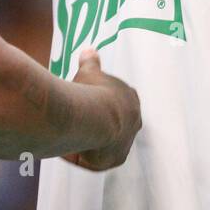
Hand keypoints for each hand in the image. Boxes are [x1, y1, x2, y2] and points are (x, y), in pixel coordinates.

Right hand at [64, 47, 140, 170]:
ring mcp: (127, 141)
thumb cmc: (92, 91)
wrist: (95, 118)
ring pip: (110, 142)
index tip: (88, 101)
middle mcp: (134, 121)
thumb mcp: (89, 72)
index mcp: (130, 98)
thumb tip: (88, 50)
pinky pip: (101, 158)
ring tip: (75, 136)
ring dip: (96, 140)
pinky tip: (75, 150)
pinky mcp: (116, 159)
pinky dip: (89, 155)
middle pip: (118, 123)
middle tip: (82, 121)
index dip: (102, 101)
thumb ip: (90, 62)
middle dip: (102, 123)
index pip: (119, 101)